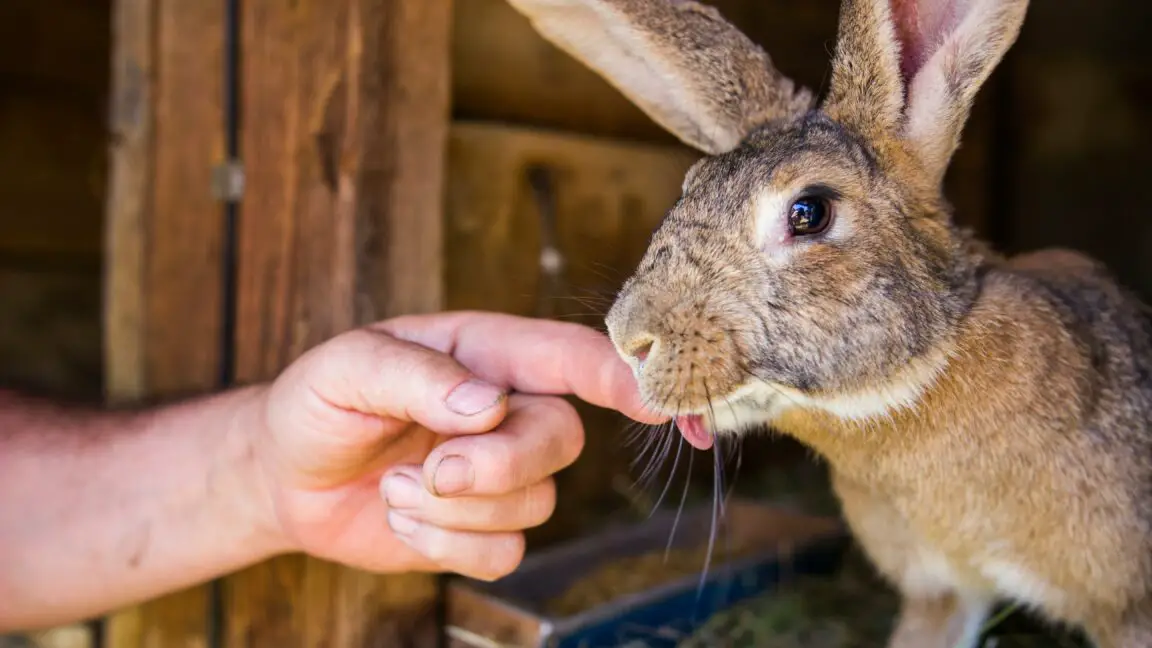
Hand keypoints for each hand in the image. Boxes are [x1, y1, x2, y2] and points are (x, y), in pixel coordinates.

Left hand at [250, 311, 661, 580]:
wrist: (285, 476)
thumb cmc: (318, 403)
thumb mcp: (347, 368)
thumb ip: (415, 375)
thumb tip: (488, 406)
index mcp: (484, 354)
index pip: (568, 355)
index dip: (620, 374)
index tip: (656, 399)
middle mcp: (507, 410)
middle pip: (561, 439)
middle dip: (499, 465)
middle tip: (433, 470)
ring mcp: (499, 473)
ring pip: (534, 503)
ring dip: (451, 508)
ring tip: (395, 484)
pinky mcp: (482, 529)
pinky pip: (505, 552)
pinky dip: (446, 546)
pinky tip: (404, 517)